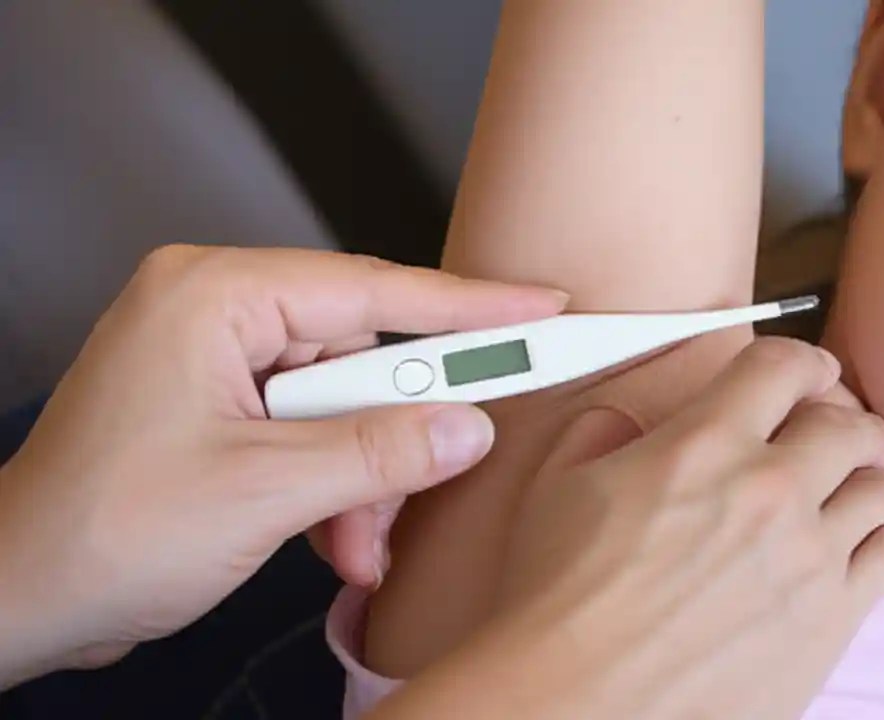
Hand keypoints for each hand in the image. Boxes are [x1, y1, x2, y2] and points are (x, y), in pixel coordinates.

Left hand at [0, 245, 566, 687]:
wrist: (18, 597)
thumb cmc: (101, 532)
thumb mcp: (264, 491)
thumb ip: (379, 452)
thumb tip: (468, 428)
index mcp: (213, 296)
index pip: (372, 288)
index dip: (469, 305)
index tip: (542, 306)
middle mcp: (215, 310)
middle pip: (364, 352)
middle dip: (396, 435)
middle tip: (434, 478)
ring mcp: (216, 358)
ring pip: (345, 401)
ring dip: (365, 477)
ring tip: (359, 544)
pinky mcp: (220, 403)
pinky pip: (313, 427)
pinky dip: (335, 485)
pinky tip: (335, 540)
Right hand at [372, 338, 883, 719]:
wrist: (576, 701)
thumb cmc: (558, 602)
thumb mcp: (558, 488)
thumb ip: (602, 432)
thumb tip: (626, 424)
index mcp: (703, 444)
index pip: (786, 366)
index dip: (803, 364)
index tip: (807, 378)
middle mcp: (766, 488)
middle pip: (849, 423)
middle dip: (842, 421)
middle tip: (831, 438)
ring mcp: (807, 554)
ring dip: (873, 478)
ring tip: (855, 490)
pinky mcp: (831, 616)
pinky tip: (882, 539)